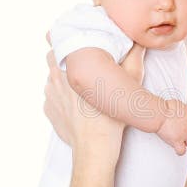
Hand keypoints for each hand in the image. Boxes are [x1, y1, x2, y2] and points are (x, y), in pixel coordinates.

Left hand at [43, 37, 145, 160]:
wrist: (95, 146)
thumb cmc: (110, 114)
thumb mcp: (128, 82)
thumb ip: (133, 56)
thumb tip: (137, 40)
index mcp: (69, 66)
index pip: (58, 43)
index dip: (67, 42)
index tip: (78, 47)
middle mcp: (54, 78)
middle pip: (52, 59)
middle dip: (64, 60)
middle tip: (82, 66)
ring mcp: (50, 96)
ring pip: (52, 79)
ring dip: (62, 79)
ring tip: (81, 88)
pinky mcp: (49, 111)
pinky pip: (52, 98)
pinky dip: (61, 98)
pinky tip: (76, 104)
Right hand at [156, 99, 186, 155]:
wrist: (160, 114)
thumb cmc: (165, 107)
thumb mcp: (178, 104)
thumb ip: (182, 109)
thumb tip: (179, 108)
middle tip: (183, 131)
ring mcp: (185, 134)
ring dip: (186, 142)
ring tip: (179, 140)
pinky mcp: (177, 141)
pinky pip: (182, 151)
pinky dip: (179, 151)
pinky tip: (176, 149)